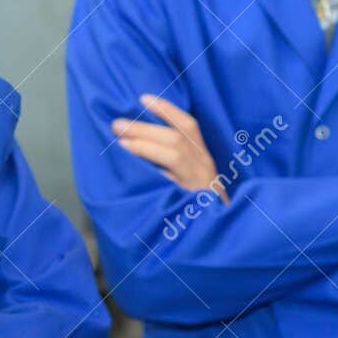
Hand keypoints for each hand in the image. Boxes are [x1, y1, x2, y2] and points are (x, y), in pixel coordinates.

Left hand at [111, 94, 226, 200]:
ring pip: (175, 156)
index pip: (189, 126)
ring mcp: (200, 186)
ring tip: (121, 143)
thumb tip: (134, 143)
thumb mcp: (191, 180)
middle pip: (178, 139)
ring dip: (145, 146)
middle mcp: (205, 169)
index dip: (167, 110)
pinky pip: (173, 185)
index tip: (142, 99)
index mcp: (204, 160)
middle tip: (117, 125)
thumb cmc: (200, 208)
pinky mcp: (195, 204)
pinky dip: (154, 175)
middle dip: (145, 128)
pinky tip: (135, 172)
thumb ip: (173, 162)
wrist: (220, 239)